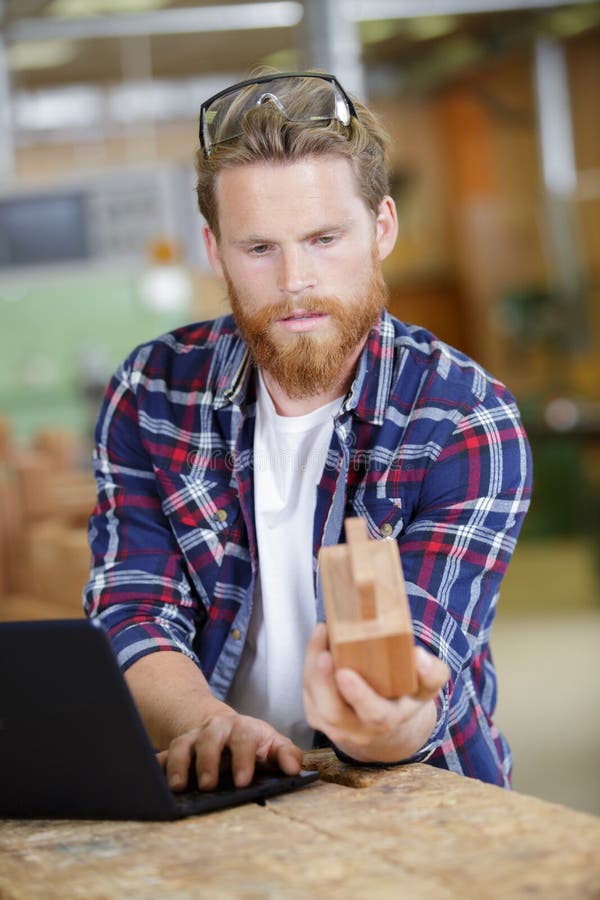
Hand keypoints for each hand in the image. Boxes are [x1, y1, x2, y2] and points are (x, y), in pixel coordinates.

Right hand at [156, 701, 302, 791]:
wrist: (226, 728)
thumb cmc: (254, 743)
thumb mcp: (273, 745)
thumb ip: (286, 755)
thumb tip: (294, 769)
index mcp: (242, 728)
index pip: (244, 737)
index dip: (243, 758)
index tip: (242, 782)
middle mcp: (216, 730)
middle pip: (210, 738)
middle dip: (208, 761)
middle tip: (208, 785)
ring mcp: (194, 738)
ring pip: (182, 744)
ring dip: (179, 765)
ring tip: (178, 787)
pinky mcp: (176, 750)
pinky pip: (162, 756)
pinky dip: (156, 766)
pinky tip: (150, 779)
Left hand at [303, 623, 449, 763]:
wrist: (386, 729)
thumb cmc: (404, 698)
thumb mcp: (425, 689)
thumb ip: (431, 674)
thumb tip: (419, 656)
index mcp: (388, 720)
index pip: (375, 715)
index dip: (360, 695)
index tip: (346, 673)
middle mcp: (359, 728)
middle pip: (335, 713)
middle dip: (324, 683)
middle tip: (324, 655)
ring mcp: (336, 726)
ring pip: (316, 703)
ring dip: (313, 670)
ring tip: (321, 636)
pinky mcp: (319, 717)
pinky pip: (308, 695)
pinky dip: (309, 668)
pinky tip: (318, 643)